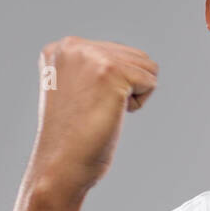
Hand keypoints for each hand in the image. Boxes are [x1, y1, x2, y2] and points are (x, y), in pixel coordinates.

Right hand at [27, 36, 157, 199]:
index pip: (116, 52)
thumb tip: (132, 61)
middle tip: (94, 110)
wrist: (59, 164)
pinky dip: (138, 104)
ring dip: (133, 94)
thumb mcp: (74, 88)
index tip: (83, 104)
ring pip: (146, 66)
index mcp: (61, 48)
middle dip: (125, 87)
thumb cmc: (71, 137)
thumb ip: (91, 67)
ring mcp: (92, 56)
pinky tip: (110, 115)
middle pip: (135, 56)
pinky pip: (150, 81)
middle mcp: (72, 46)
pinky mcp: (111, 71)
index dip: (111, 85)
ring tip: (101, 111)